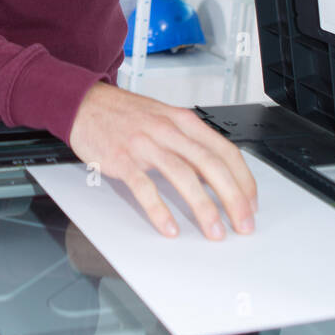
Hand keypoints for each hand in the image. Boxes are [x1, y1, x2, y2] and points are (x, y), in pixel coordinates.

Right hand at [68, 81, 256, 238]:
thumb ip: (190, 143)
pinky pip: (145, 187)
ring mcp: (145, 144)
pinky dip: (159, 210)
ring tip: (214, 231)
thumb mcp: (164, 118)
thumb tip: (215, 176)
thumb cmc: (124, 114)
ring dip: (203, 207)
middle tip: (243, 224)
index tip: (250, 204)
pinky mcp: (122, 159)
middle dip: (232, 198)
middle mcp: (168, 130)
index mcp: (184, 121)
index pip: (225, 151)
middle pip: (211, 165)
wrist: (83, 102)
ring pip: (183, 176)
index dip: (243, 180)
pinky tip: (169, 227)